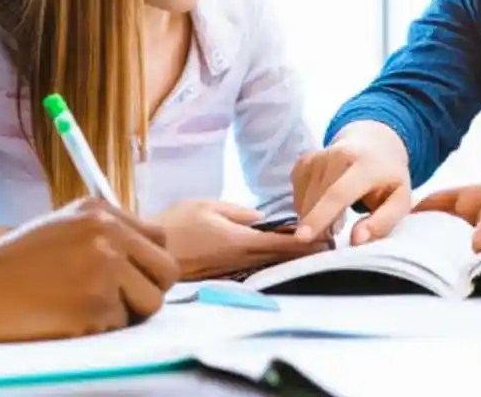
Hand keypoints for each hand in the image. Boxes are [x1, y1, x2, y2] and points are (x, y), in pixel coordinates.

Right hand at [0, 198, 178, 342]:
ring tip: (86, 308)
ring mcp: (104, 270)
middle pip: (167, 271)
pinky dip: (97, 329)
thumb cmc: (12, 264)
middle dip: (149, 291)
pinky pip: (119, 327)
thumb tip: (150, 256)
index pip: (160, 239)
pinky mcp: (95, 306)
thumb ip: (108, 233)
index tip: (131, 278)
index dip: (149, 264)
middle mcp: (108, 235)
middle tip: (120, 302)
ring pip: (150, 303)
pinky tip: (65, 319)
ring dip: (127, 313)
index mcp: (101, 212)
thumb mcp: (64, 227)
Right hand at [152, 200, 329, 279]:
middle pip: (281, 257)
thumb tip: (260, 218)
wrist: (150, 252)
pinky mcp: (223, 274)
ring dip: (289, 256)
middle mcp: (241, 259)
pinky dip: (270, 260)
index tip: (328, 237)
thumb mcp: (206, 206)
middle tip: (330, 242)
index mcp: (240, 241)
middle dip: (305, 250)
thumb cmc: (175, 224)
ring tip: (312, 247)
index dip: (306, 241)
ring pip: (269, 263)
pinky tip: (278, 253)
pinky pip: (254, 266)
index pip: (282, 243)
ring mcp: (232, 269)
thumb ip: (237, 212)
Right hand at [292, 121, 410, 244]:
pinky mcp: (304, 161)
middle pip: (317, 199)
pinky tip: (324, 206)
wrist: (374, 142)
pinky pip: (298, 195)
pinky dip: (307, 207)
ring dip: (314, 218)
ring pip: (305, 200)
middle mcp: (338, 155)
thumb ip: (382, 222)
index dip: (320, 217)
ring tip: (336, 219)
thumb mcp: (399, 200)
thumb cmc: (388, 178)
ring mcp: (318, 156)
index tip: (303, 238)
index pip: (338, 193)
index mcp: (366, 166)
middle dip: (318, 225)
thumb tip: (357, 240)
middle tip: (332, 239)